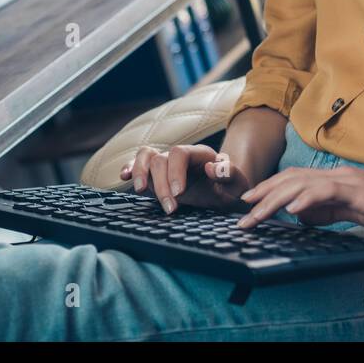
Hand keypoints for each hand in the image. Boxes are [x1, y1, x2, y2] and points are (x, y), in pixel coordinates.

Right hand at [121, 144, 254, 213]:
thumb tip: (211, 168)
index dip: (175, 171)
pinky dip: (130, 168)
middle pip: (160, 159)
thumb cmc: (232, 187)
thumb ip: (229, 174)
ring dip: (140, 173)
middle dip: (161, 184)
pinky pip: (138, 164)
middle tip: (170, 209)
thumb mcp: (239, 184)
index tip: (178, 193)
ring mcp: (166, 164)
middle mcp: (179, 156)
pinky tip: (124, 177)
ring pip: (145, 156)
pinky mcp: (157, 175)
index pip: (179, 153)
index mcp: (199, 154)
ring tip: (142, 191)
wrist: (225, 190)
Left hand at [236, 166, 363, 236]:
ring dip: (276, 199)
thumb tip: (303, 216)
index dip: (270, 189)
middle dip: (264, 194)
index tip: (250, 203)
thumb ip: (330, 211)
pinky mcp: (362, 192)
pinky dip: (307, 200)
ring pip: (303, 184)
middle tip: (242, 209)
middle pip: (292, 179)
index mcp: (338, 180)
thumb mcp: (357, 212)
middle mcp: (339, 176)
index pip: (296, 180)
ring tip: (256, 213)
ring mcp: (350, 181)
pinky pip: (329, 192)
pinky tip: (291, 211)